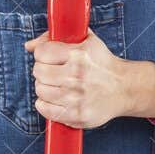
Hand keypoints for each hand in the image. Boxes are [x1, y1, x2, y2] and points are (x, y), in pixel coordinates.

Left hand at [26, 28, 141, 127]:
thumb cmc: (103, 64)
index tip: (49, 57)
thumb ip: (57, 37)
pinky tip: (56, 98)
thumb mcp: (86, 41)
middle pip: (38, 72)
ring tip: (57, 85)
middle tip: (53, 72)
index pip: (41, 53)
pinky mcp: (76, 115)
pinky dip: (46, 104)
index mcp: (79, 55)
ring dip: (45, 87)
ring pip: (40, 90)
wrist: (124, 88)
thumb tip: (30, 45)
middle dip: (43, 70)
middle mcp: (76, 76)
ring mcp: (76, 98)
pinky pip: (45, 109)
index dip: (42, 54)